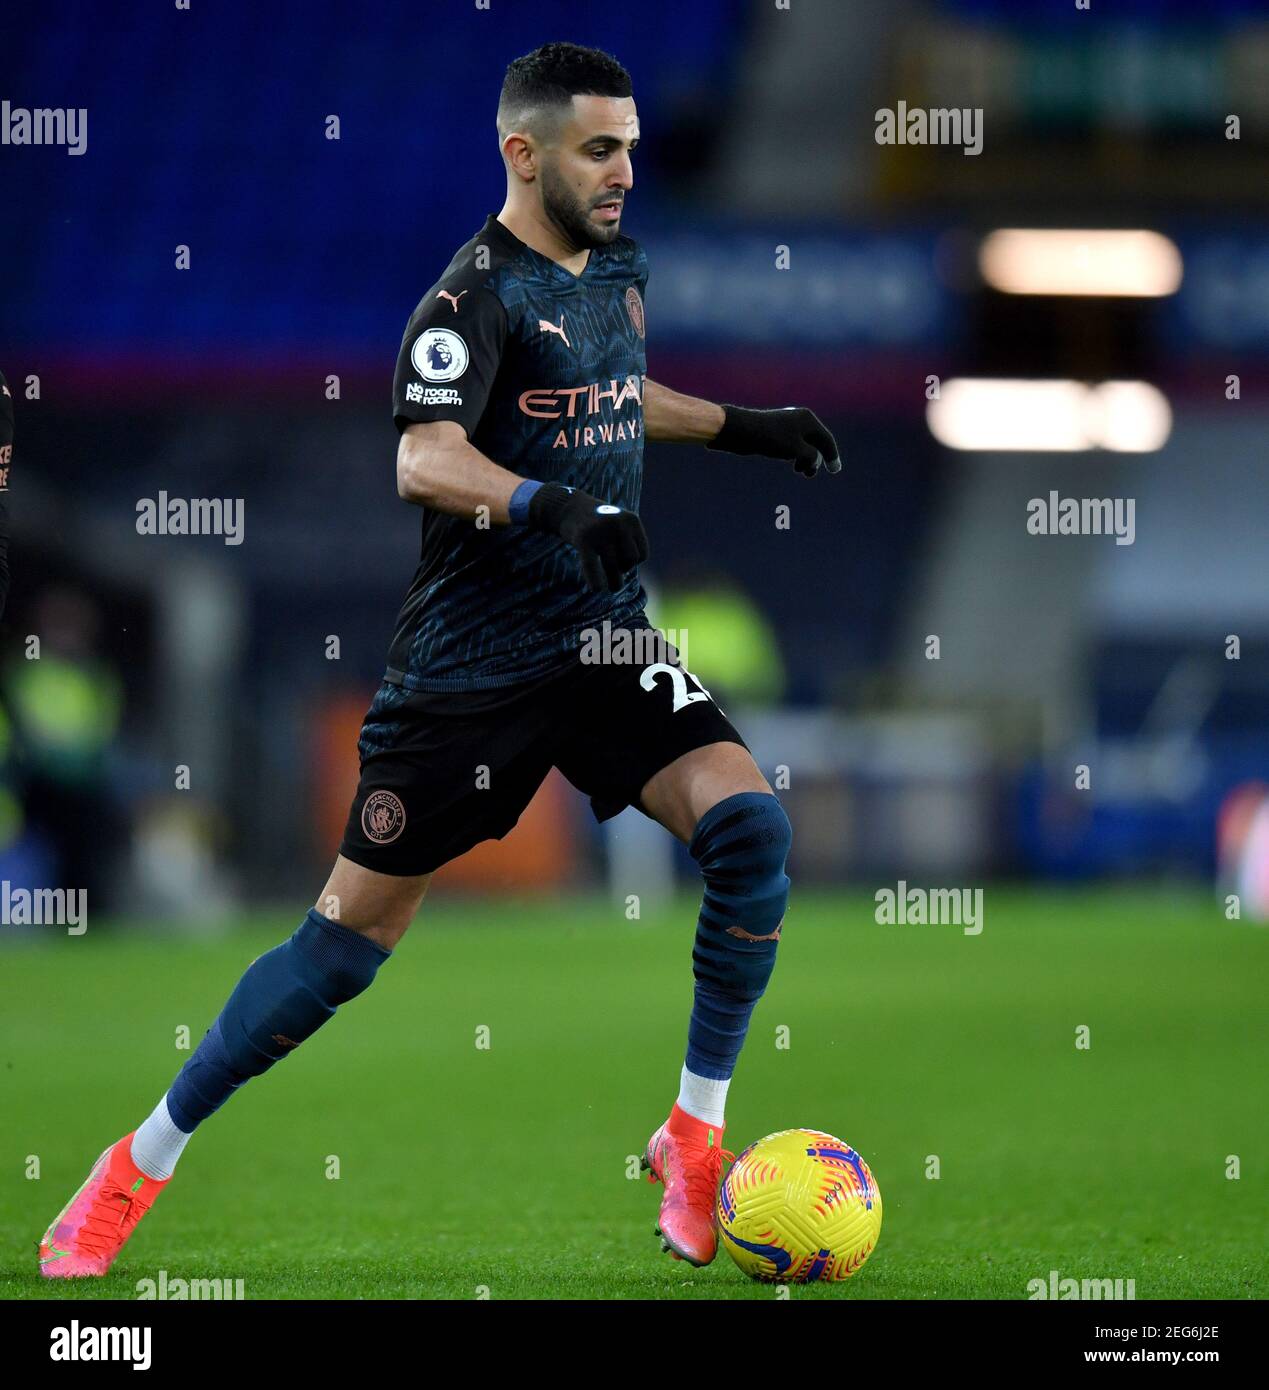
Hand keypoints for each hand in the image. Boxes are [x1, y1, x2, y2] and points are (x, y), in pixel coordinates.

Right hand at [527, 483, 649, 591]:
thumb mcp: (619, 526)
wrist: (568, 507)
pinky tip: (596, 589)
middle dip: (623, 570)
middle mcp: (619, 523)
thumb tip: (625, 574)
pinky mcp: (583, 539)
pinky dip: (595, 580)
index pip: (642, 554)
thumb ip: (628, 544)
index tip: (621, 562)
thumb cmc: (597, 523)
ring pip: (615, 566)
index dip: (633, 564)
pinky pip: (592, 566)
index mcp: (631, 520)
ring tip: (607, 588)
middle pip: (631, 560)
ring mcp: (601, 531)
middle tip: (614, 573)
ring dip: (613, 581)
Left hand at [707, 404, 841, 477]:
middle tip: (809, 475)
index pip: (826, 440)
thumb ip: (811, 456)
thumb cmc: (771, 439)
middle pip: (816, 442)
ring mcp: (788, 425)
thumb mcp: (797, 450)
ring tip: (799, 471)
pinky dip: (796, 455)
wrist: (742, 431)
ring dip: (805, 459)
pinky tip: (790, 462)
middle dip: (816, 459)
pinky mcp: (777, 432)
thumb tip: (813, 461)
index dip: (832, 456)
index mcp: (808, 420)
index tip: (834, 471)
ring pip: (804, 445)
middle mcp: (800, 419)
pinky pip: (793, 445)